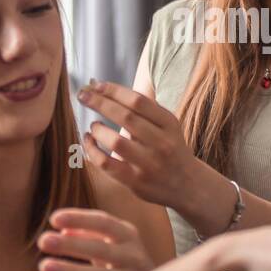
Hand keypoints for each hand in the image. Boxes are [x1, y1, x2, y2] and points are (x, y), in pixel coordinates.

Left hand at [36, 208, 156, 270]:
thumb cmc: (124, 262)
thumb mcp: (112, 241)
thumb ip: (90, 233)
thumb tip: (63, 229)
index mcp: (128, 235)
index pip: (104, 222)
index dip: (79, 218)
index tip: (54, 218)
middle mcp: (134, 256)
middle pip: (101, 248)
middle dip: (71, 245)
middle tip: (43, 241)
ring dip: (71, 270)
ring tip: (44, 266)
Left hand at [76, 79, 199, 212]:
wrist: (188, 185)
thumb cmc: (170, 148)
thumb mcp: (167, 125)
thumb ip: (144, 109)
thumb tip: (104, 88)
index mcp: (169, 123)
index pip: (138, 101)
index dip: (114, 90)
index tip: (96, 85)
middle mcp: (161, 142)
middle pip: (126, 117)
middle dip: (99, 103)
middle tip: (83, 95)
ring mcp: (149, 164)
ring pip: (116, 142)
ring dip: (98, 129)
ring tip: (93, 126)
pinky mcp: (136, 182)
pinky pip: (107, 164)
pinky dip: (92, 150)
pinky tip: (89, 141)